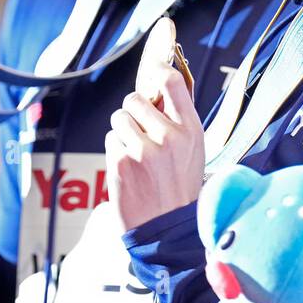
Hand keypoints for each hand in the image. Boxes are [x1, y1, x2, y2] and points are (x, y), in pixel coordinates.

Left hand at [105, 64, 204, 232]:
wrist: (167, 231)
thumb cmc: (179, 189)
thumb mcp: (192, 151)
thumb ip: (177, 121)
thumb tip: (157, 88)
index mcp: (191, 130)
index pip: (172, 82)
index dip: (158, 71)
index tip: (152, 71)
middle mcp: (169, 136)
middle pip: (135, 99)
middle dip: (133, 112)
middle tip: (140, 131)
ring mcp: (144, 149)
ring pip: (118, 119)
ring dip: (122, 133)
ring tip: (136, 154)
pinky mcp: (122, 162)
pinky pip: (110, 140)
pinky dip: (116, 152)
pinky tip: (129, 170)